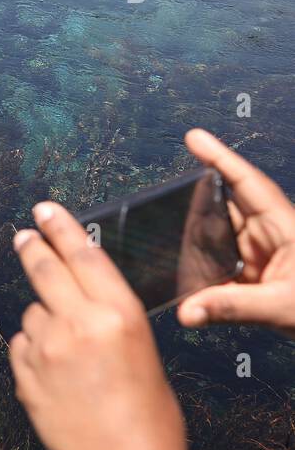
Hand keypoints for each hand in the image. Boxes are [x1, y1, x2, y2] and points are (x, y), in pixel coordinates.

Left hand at [10, 202, 186, 449]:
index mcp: (117, 314)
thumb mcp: (142, 350)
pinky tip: (53, 373)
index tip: (44, 209)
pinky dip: (32, 351)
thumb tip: (80, 299)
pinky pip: (21, 346)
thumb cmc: (149, 414)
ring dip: (43, 320)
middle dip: (32, 248)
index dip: (61, 226)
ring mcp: (44, 349)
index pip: (83, 254)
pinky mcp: (23, 375)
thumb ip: (108, 318)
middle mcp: (76, 323)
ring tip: (68, 352)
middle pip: (43, 270)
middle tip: (23, 236)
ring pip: (32, 314)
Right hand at [179, 129, 294, 339]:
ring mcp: (263, 256)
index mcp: (286, 228)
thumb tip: (186, 311)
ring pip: (221, 236)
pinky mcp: (256, 277)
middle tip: (166, 199)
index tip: (195, 138)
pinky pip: (222, 264)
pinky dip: (203, 267)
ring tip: (170, 242)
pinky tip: (187, 276)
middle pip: (228, 206)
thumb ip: (232, 308)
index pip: (249, 185)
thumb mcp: (282, 308)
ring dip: (198, 240)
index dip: (221, 159)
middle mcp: (272, 236)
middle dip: (198, 199)